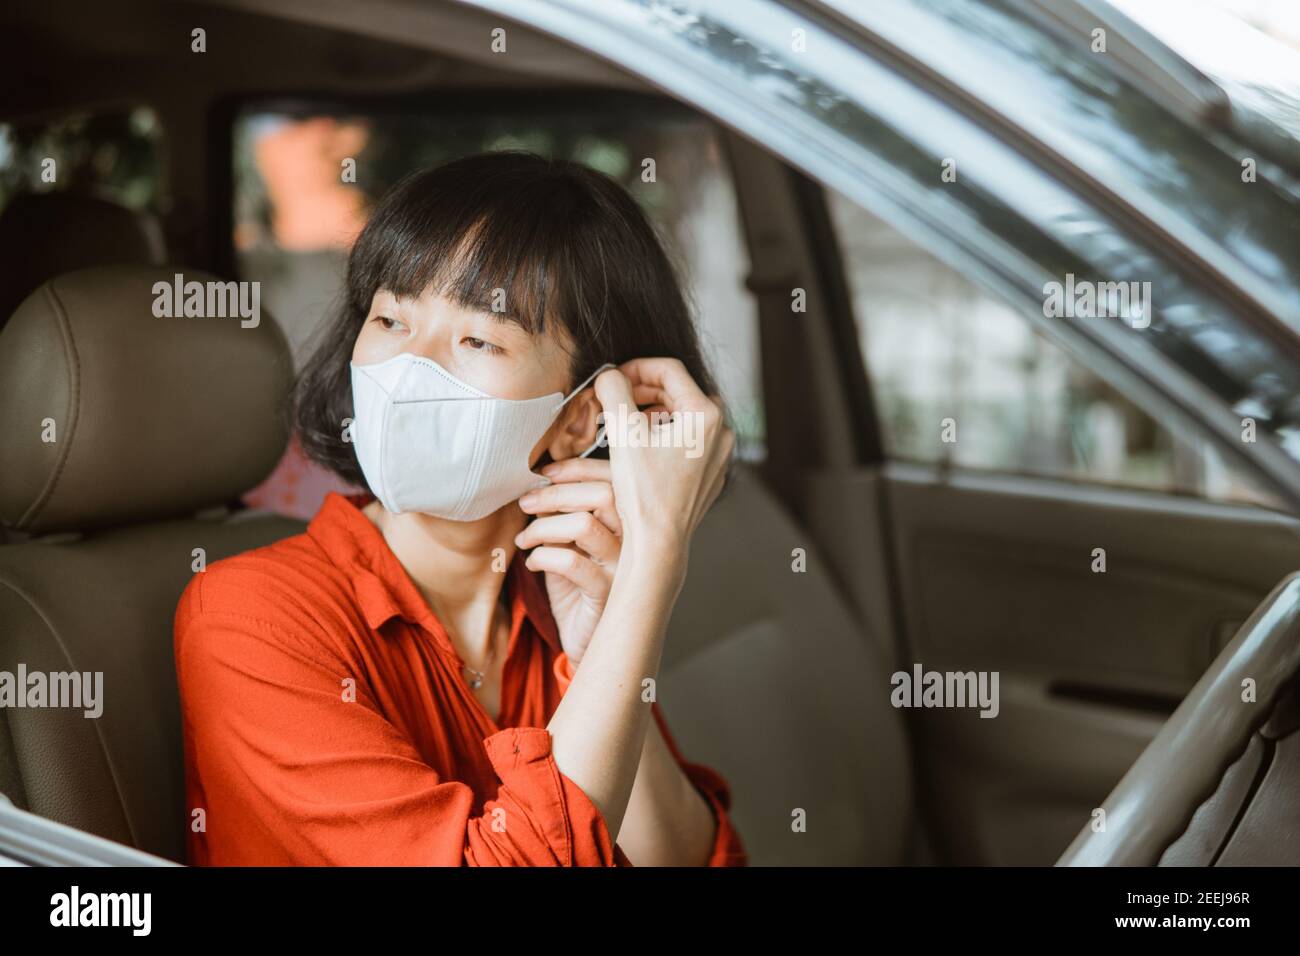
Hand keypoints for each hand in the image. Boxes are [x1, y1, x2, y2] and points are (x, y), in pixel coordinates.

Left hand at [515, 458, 622, 665]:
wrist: (587, 641)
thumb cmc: (578, 588)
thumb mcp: (569, 543)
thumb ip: (564, 514)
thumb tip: (539, 483)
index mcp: (632, 521)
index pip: (615, 478)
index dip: (579, 468)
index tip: (544, 472)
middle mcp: (637, 541)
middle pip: (604, 495)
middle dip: (557, 493)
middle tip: (526, 501)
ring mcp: (625, 568)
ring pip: (585, 526)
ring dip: (545, 526)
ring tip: (525, 538)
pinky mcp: (606, 594)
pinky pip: (572, 563)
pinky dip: (543, 556)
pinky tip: (532, 563)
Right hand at [593, 358, 732, 592]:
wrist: (659, 541)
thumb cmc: (644, 493)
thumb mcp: (623, 433)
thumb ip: (614, 391)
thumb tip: (609, 375)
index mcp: (706, 415)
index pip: (669, 370)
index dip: (636, 367)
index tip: (614, 377)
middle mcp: (720, 432)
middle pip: (679, 391)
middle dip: (644, 391)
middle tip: (616, 399)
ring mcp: (719, 454)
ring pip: (684, 416)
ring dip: (654, 412)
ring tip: (626, 422)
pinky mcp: (711, 473)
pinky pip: (688, 441)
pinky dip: (665, 435)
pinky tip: (642, 447)